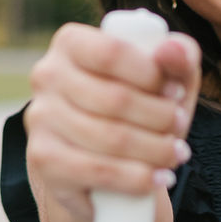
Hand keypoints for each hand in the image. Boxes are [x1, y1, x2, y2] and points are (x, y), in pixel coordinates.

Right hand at [25, 21, 201, 221]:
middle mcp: (46, 75)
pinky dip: (136, 179)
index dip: (153, 75)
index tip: (176, 93)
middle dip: (161, 117)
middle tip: (180, 126)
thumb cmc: (138, 105)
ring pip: (111, 138)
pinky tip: (157, 179)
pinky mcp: (43, 159)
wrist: (102, 157)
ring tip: (175, 154)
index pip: (112, 52)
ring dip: (156, 150)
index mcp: (70, 42)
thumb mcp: (165, 76)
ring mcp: (40, 118)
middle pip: (115, 98)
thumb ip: (178, 56)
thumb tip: (171, 50)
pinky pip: (97, 171)